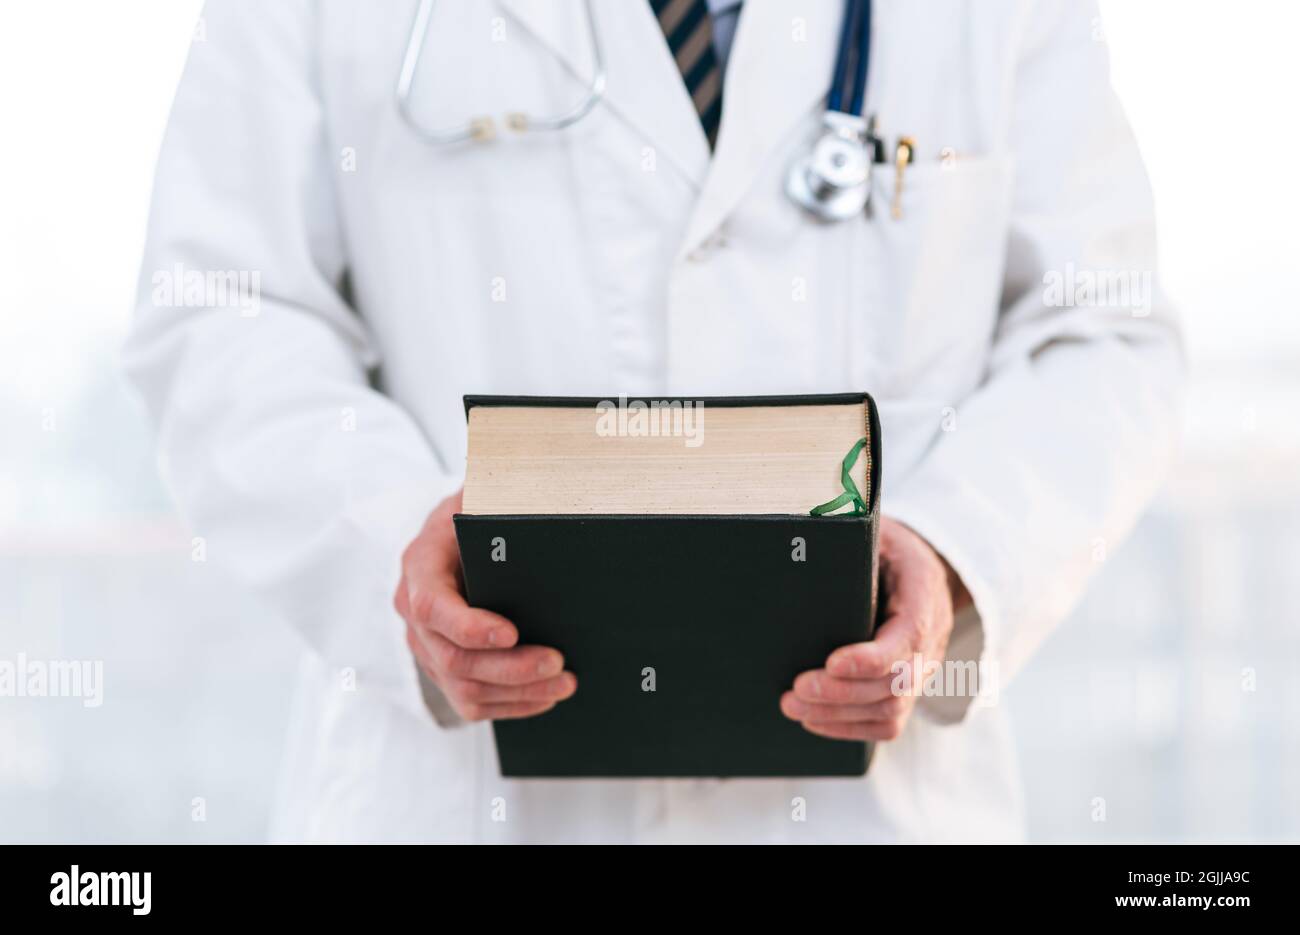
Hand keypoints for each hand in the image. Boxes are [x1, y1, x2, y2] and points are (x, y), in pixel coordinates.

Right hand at [395, 490, 577, 720]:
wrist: (459, 532)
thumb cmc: (479, 511)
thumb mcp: (484, 493)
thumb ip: (500, 497)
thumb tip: (545, 504)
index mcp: (420, 564)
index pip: (431, 606)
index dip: (469, 626)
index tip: (512, 633)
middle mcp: (414, 608)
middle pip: (453, 658)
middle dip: (510, 667)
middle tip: (558, 663)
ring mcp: (425, 644)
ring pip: (464, 688)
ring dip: (518, 692)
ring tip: (565, 683)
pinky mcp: (442, 667)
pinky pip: (471, 701)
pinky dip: (512, 705)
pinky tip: (546, 696)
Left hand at [780, 517, 964, 741]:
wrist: (923, 568)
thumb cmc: (887, 547)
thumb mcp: (876, 529)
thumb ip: (850, 538)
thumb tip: (802, 541)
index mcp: (924, 596)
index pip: (908, 637)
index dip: (871, 658)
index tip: (831, 663)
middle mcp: (931, 641)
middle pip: (894, 683)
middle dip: (841, 693)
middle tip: (794, 690)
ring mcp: (922, 671)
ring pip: (890, 710)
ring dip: (838, 715)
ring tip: (792, 706)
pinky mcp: (907, 690)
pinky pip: (886, 723)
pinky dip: (849, 728)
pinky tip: (813, 720)